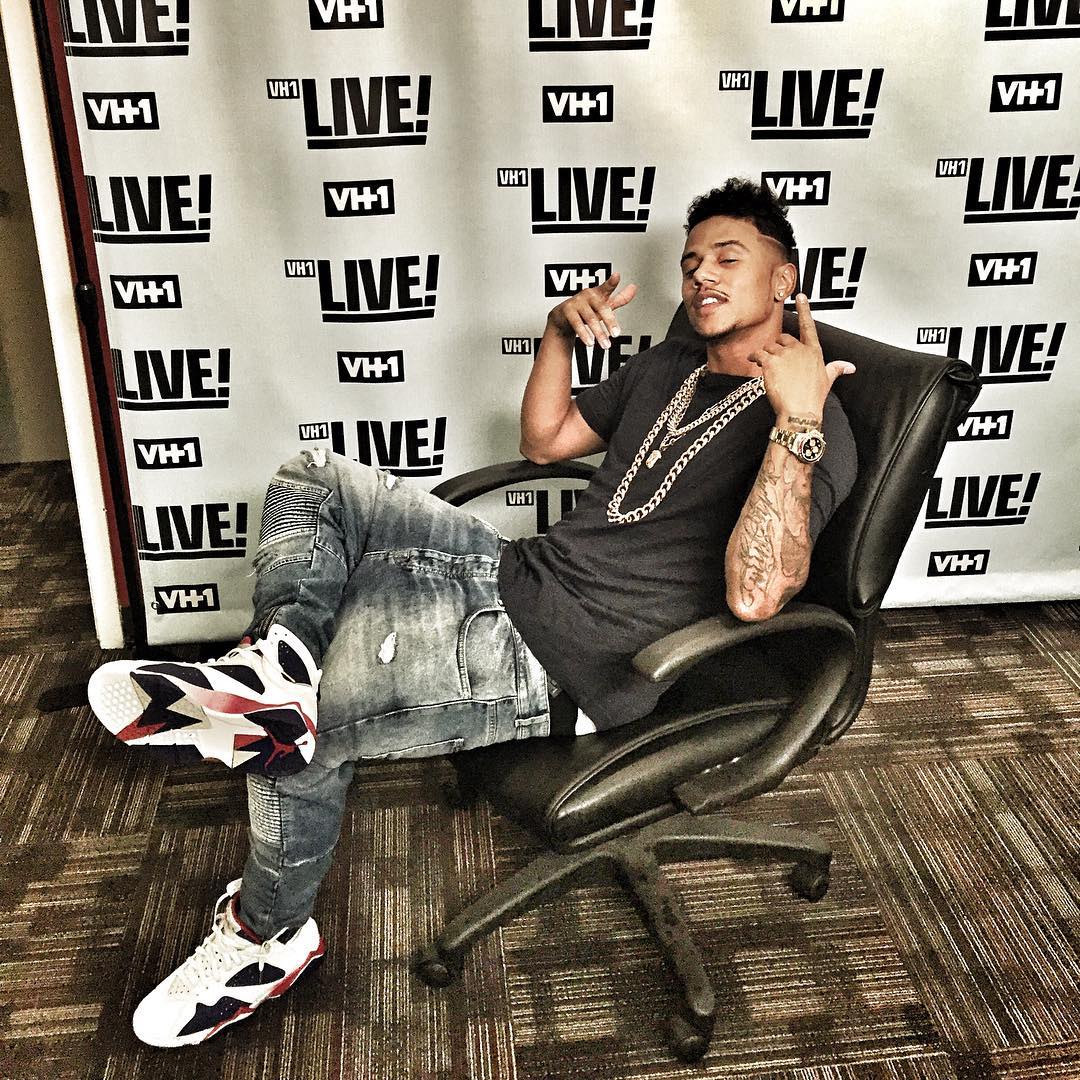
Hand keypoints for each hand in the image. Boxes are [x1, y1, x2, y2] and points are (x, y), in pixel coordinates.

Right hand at [548, 272, 637, 349]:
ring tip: (605, 344)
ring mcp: (577, 302)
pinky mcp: (567, 310)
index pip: (607, 286)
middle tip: (616, 334)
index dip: (611, 282)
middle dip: (610, 322)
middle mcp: (587, 295)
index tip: (617, 276)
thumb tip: (634, 288)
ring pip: (590, 318)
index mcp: (598, 293)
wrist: (563, 318)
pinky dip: (584, 334)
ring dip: (598, 333)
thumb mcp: (604, 304)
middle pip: (601, 308)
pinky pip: (577, 324)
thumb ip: (620, 298)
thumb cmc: (586, 309)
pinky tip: (590, 342)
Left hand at [748, 294, 855, 423]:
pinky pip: (759, 353)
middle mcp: (800, 349)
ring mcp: (785, 354)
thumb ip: (836, 368)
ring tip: (766, 367)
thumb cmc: (813, 398)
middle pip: (784, 338)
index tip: (800, 296)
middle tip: (777, 362)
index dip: (804, 310)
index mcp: (814, 351)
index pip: (809, 326)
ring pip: (770, 347)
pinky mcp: (771, 361)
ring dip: (766, 355)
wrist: (800, 411)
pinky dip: (755, 357)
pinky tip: (754, 361)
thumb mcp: (827, 380)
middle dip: (778, 348)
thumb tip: (849, 366)